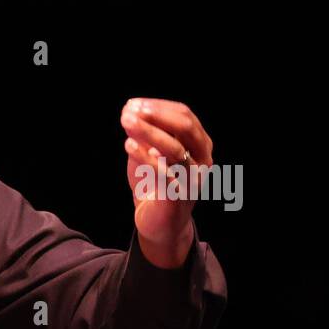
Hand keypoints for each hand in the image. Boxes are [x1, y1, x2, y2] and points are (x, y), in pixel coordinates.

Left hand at [119, 98, 213, 267]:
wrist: (158, 225)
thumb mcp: (147, 155)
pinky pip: (163, 172)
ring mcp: (194, 178)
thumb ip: (143, 137)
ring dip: (148, 132)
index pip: (185, 116)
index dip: (159, 107)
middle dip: (156, 116)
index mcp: (200, 144)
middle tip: (130, 111)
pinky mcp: (180, 196)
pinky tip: (128, 145)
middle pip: (185, 128)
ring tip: (126, 122)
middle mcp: (202, 159)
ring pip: (174, 148)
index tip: (132, 103)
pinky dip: (145, 156)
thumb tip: (130, 112)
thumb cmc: (154, 186)